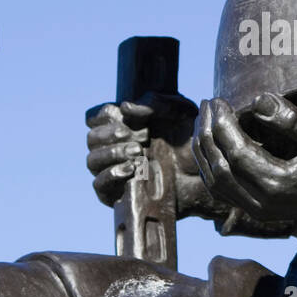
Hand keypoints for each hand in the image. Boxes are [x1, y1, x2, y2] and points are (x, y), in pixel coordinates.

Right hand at [86, 93, 199, 209]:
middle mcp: (114, 148)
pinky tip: (131, 169)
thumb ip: (154, 102)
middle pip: (91, 138)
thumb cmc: (190, 139)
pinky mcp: (117, 194)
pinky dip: (111, 174)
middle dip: (111, 135)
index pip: (94, 118)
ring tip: (138, 151)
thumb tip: (125, 108)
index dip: (103, 115)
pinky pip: (99, 185)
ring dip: (111, 153)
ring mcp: (114, 171)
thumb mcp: (178, 111)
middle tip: (142, 137)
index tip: (122, 116)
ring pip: (92, 161)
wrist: (204, 173)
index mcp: (122, 125)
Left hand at [192, 93, 296, 222]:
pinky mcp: (263, 210)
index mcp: (278, 186)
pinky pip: (226, 191)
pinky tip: (213, 148)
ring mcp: (262, 211)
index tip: (218, 100)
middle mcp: (264, 204)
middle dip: (208, 135)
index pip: (235, 153)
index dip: (222, 124)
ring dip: (206, 152)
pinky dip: (213, 169)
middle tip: (207, 105)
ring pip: (217, 184)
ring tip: (203, 122)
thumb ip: (291, 120)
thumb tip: (258, 99)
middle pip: (219, 169)